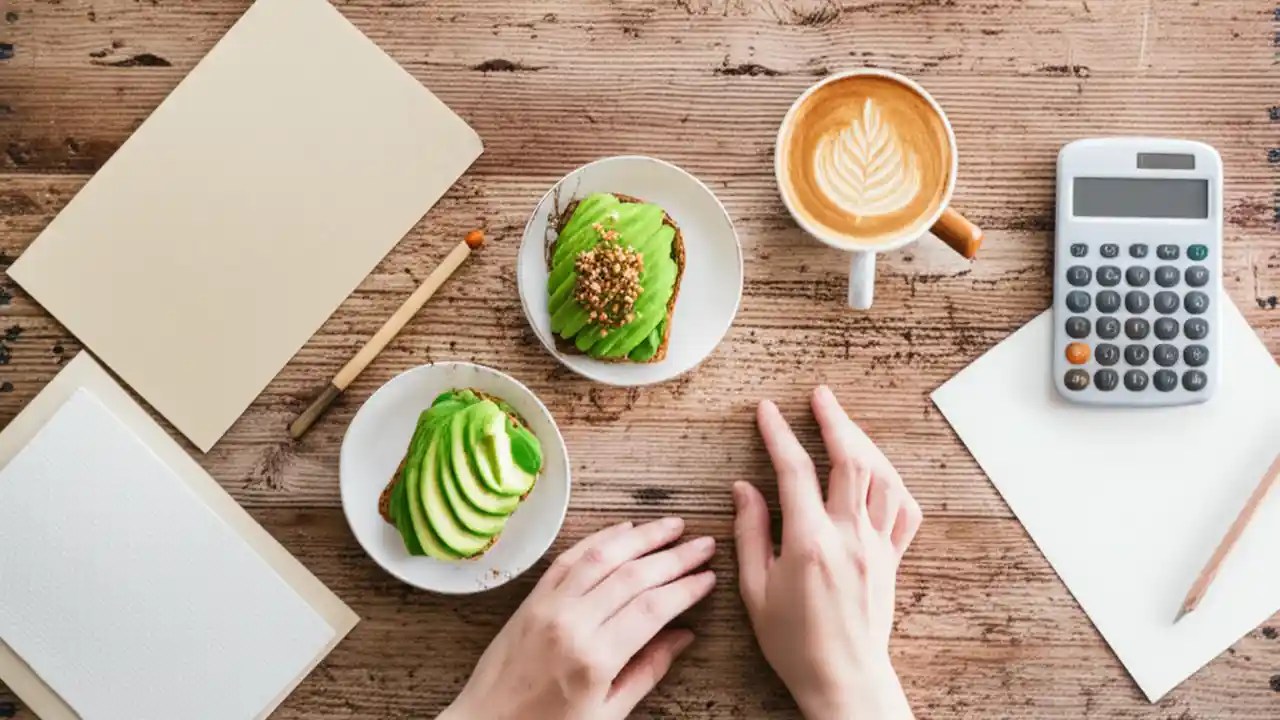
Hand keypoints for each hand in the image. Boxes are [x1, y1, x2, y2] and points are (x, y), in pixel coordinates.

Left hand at [440, 518, 715, 719]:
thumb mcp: (607, 714)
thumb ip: (647, 671)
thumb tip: (683, 636)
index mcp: (595, 659)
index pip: (654, 608)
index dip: (686, 588)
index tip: (709, 577)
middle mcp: (572, 623)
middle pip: (634, 576)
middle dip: (674, 556)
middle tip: (704, 544)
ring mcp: (549, 606)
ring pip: (603, 556)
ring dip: (642, 537)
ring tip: (672, 525)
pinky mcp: (532, 598)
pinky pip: (569, 557)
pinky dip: (599, 539)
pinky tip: (624, 530)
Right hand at [734, 386, 921, 719]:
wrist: (844, 679)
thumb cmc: (794, 642)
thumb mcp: (755, 590)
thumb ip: (749, 533)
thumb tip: (744, 488)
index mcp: (810, 543)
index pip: (794, 471)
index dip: (778, 434)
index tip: (766, 411)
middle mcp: (850, 537)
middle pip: (850, 460)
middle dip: (834, 420)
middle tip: (819, 396)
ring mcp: (878, 546)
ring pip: (882, 477)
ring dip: (864, 443)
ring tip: (844, 424)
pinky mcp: (893, 558)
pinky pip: (904, 509)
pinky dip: (893, 481)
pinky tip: (878, 470)